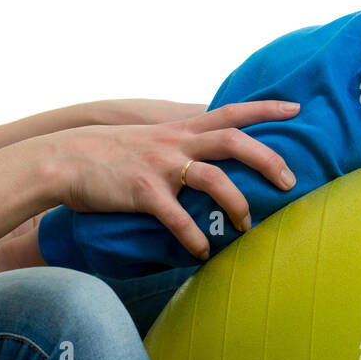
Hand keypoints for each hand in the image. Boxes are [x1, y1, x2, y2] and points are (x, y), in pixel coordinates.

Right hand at [45, 99, 299, 260]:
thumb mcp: (152, 136)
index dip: (266, 107)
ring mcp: (161, 165)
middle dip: (268, 160)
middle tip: (289, 182)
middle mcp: (177, 142)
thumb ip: (183, 140)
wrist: (63, 159)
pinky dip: (194, 237)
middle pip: (235, 141)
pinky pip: (177, 217)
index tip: (296, 107)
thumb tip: (211, 151)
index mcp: (182, 128)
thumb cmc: (111, 153)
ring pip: (214, 178)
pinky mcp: (142, 192)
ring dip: (237, 204)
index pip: (232, 110)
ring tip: (246, 227)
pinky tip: (202, 253)